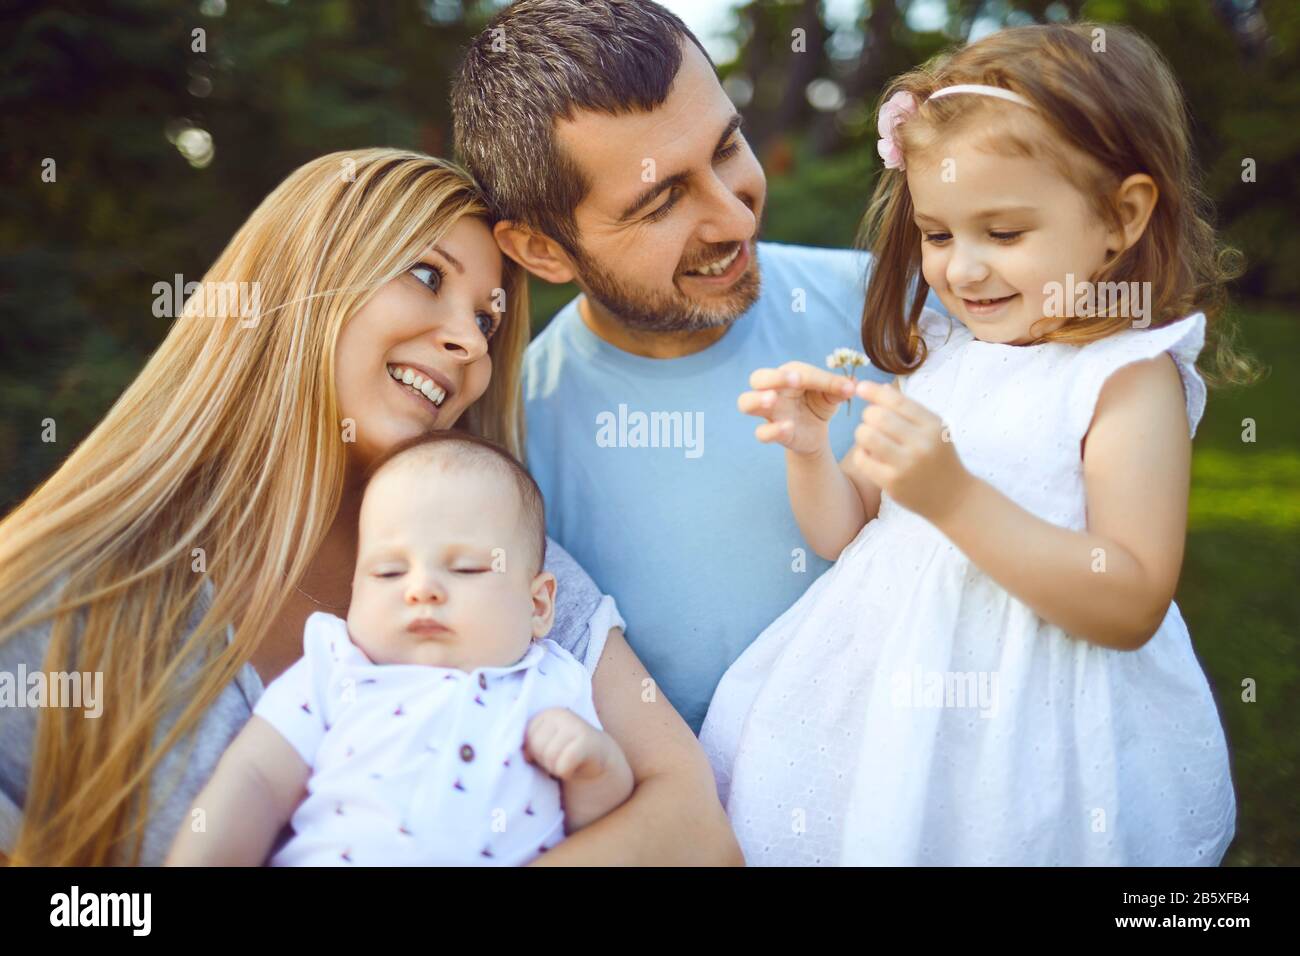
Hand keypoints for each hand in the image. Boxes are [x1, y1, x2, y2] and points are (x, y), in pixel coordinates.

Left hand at [524, 707, 612, 781]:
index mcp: (546, 714)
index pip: (526, 737)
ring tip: (567, 763)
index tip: (549, 752)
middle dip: (545, 760)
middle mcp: (561, 714)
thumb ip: (528, 744)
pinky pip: (563, 765)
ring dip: (556, 768)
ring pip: (549, 757)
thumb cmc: (565, 753)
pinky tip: (574, 768)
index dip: (534, 752)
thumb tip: (523, 751)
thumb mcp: (543, 746)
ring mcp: (575, 725)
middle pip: (537, 747)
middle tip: (559, 759)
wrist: (599, 759)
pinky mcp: (586, 741)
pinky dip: (566, 773)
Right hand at [738, 361, 857, 456]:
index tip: (832, 384)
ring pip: (746, 403)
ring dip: (757, 400)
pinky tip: (788, 428)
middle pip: (757, 378)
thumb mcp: (832, 394)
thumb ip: (840, 387)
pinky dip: (772, 430)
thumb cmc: (819, 403)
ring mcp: (769, 412)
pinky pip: (761, 432)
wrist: (816, 432)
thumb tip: (854, 384)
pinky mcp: (772, 433)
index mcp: (787, 375)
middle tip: (793, 381)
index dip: (811, 376)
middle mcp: (773, 390)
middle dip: (772, 378)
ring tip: (771, 400)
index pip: (794, 371)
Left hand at [851, 380, 971, 522]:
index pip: (898, 401)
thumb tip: (878, 388)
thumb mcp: (933, 430)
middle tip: (872, 422)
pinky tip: (870, 457)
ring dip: (862, 433)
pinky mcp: (893, 482)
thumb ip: (908, 409)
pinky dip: (861, 454)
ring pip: (866, 435)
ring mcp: (907, 464)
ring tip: (870, 439)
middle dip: (868, 415)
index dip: (874, 392)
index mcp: (933, 426)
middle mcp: (921, 443)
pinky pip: (862, 459)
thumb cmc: (939, 458)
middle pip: (878, 416)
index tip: (861, 387)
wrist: (953, 498)